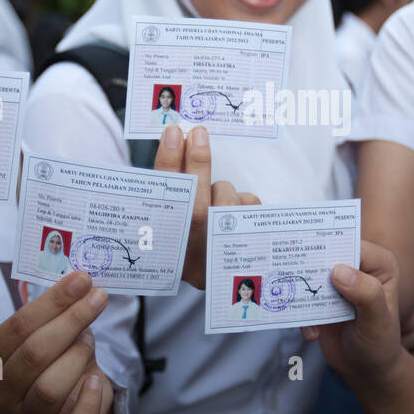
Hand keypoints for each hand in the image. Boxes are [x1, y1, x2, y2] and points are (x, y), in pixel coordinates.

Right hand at [0, 271, 113, 413]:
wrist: (72, 400)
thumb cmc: (57, 357)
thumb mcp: (51, 331)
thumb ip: (57, 310)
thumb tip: (81, 283)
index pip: (19, 326)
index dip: (53, 301)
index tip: (82, 280)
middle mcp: (0, 391)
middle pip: (35, 353)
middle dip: (71, 321)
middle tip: (99, 298)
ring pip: (49, 387)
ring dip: (78, 356)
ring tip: (90, 340)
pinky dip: (91, 396)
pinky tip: (96, 379)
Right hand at [154, 124, 258, 288]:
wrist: (224, 280)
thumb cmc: (192, 241)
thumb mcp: (172, 224)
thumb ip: (171, 193)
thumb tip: (176, 141)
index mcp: (166, 247)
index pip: (164, 203)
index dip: (168, 165)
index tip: (173, 133)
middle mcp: (193, 256)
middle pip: (196, 205)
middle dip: (197, 163)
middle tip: (198, 133)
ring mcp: (222, 255)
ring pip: (225, 198)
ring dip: (221, 189)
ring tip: (215, 204)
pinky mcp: (249, 249)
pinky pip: (248, 205)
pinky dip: (242, 201)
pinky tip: (235, 216)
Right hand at [301, 240, 402, 386]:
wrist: (365, 370)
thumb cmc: (380, 343)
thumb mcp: (377, 321)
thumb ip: (366, 295)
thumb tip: (339, 271)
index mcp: (379, 263)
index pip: (352, 245)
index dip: (332, 248)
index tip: (313, 258)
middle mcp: (358, 267)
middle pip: (326, 254)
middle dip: (309, 266)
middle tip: (293, 277)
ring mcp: (337, 282)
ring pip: (310, 273)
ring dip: (301, 291)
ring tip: (302, 310)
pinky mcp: (320, 297)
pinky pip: (302, 297)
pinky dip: (302, 315)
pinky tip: (313, 334)